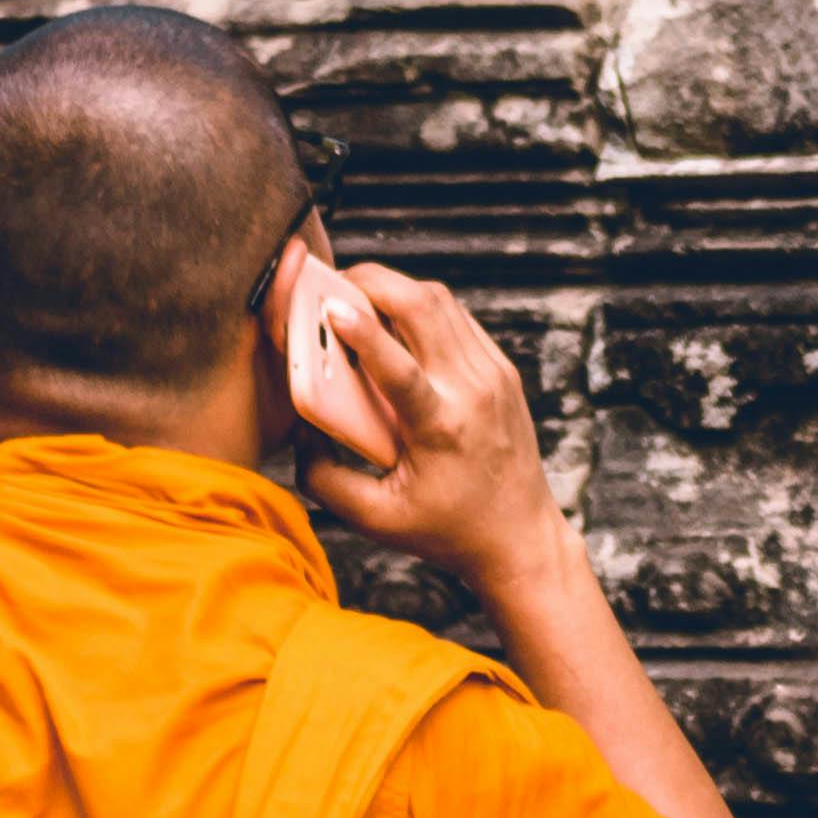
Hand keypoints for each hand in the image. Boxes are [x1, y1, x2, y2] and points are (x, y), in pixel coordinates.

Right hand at [297, 265, 577, 604]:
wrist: (520, 536)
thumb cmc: (449, 530)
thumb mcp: (377, 519)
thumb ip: (324, 479)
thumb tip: (296, 432)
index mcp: (442, 429)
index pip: (400, 369)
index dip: (364, 333)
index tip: (331, 307)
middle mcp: (473, 392)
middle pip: (424, 307)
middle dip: (372, 282)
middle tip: (332, 287)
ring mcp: (493, 374)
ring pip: (441, 300)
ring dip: (396, 289)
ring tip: (359, 298)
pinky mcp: (501, 368)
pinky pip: (457, 316)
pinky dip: (422, 306)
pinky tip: (395, 320)